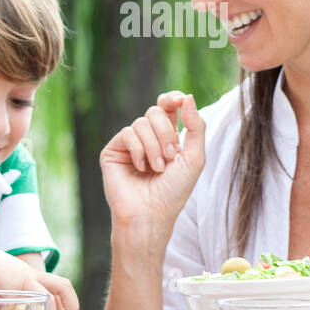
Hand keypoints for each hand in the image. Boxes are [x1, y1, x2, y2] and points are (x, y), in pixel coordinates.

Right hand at [0, 240, 78, 309]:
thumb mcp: (1, 280)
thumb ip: (8, 295)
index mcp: (31, 273)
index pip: (61, 285)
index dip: (69, 302)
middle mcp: (29, 275)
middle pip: (62, 287)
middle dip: (70, 308)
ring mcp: (19, 280)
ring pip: (47, 298)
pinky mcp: (5, 286)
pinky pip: (15, 307)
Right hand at [101, 92, 205, 237]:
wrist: (151, 213)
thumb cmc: (174, 191)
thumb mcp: (195, 158)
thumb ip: (196, 127)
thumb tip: (187, 96)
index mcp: (167, 137)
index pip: (167, 107)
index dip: (171, 98)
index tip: (179, 100)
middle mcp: (147, 138)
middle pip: (155, 111)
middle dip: (166, 132)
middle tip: (170, 157)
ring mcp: (129, 144)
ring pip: (141, 123)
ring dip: (154, 146)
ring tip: (156, 169)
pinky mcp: (113, 151)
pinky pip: (127, 133)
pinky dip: (138, 150)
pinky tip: (140, 168)